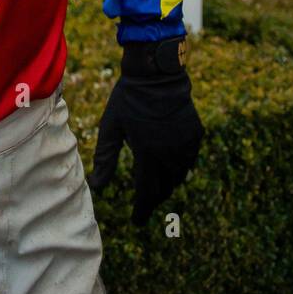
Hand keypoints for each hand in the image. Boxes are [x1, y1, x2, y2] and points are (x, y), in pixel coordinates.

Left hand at [88, 42, 203, 224]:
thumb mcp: (111, 127)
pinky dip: (180, 168)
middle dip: (153, 198)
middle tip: (144, 204)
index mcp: (148, 153)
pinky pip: (189, 160)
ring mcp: (186, 145)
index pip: (146, 192)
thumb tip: (96, 186)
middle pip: (164, 188)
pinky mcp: (196, 135)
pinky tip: (171, 167)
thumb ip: (105, 159)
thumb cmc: (127, 99)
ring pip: (179, 176)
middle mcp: (170, 154)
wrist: (156, 73)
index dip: (142, 209)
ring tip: (156, 188)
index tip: (136, 220)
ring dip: (167, 185)